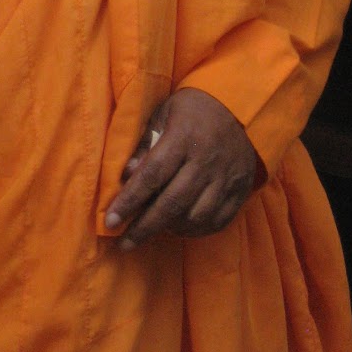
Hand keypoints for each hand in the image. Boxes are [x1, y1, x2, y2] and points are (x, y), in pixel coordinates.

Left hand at [104, 89, 259, 249]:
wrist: (240, 108)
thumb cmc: (192, 110)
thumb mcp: (163, 113)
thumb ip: (144, 144)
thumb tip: (126, 176)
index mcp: (183, 138)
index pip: (152, 175)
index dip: (130, 201)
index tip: (110, 221)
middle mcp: (206, 161)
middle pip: (172, 203)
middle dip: (144, 227)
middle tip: (124, 244)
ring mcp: (226, 178)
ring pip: (195, 217)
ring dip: (170, 229)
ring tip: (152, 230)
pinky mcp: (240, 190)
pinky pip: (217, 221)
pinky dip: (196, 230)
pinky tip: (179, 227)